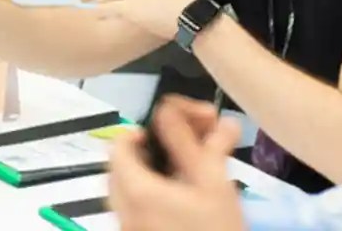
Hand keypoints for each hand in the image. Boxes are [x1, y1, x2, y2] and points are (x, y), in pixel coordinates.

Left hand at [108, 95, 245, 230]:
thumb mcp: (216, 188)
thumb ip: (210, 147)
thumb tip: (222, 121)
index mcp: (135, 190)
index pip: (119, 145)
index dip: (142, 129)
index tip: (169, 128)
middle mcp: (122, 210)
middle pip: (121, 167)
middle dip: (149, 149)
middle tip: (182, 147)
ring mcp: (127, 229)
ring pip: (127, 190)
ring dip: (151, 173)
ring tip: (186, 172)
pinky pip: (135, 211)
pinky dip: (151, 197)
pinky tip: (182, 201)